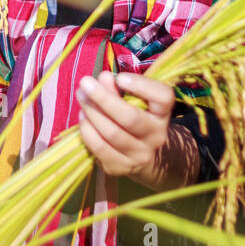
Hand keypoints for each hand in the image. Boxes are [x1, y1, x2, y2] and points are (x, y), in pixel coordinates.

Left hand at [75, 71, 179, 187]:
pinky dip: (87, 130)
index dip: (142, 86)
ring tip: (81, 96)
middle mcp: (156, 136)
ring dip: (92, 112)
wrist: (141, 156)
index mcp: (162, 114)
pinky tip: (83, 117)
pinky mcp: (120, 168)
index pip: (163, 98)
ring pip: (112, 133)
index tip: (120, 78)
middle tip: (85, 82)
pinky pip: (100, 148)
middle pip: (130, 118)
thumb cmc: (135, 117)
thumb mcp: (132, 100)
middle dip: (104, 98)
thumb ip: (118, 88)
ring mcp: (140, 155)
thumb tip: (103, 78)